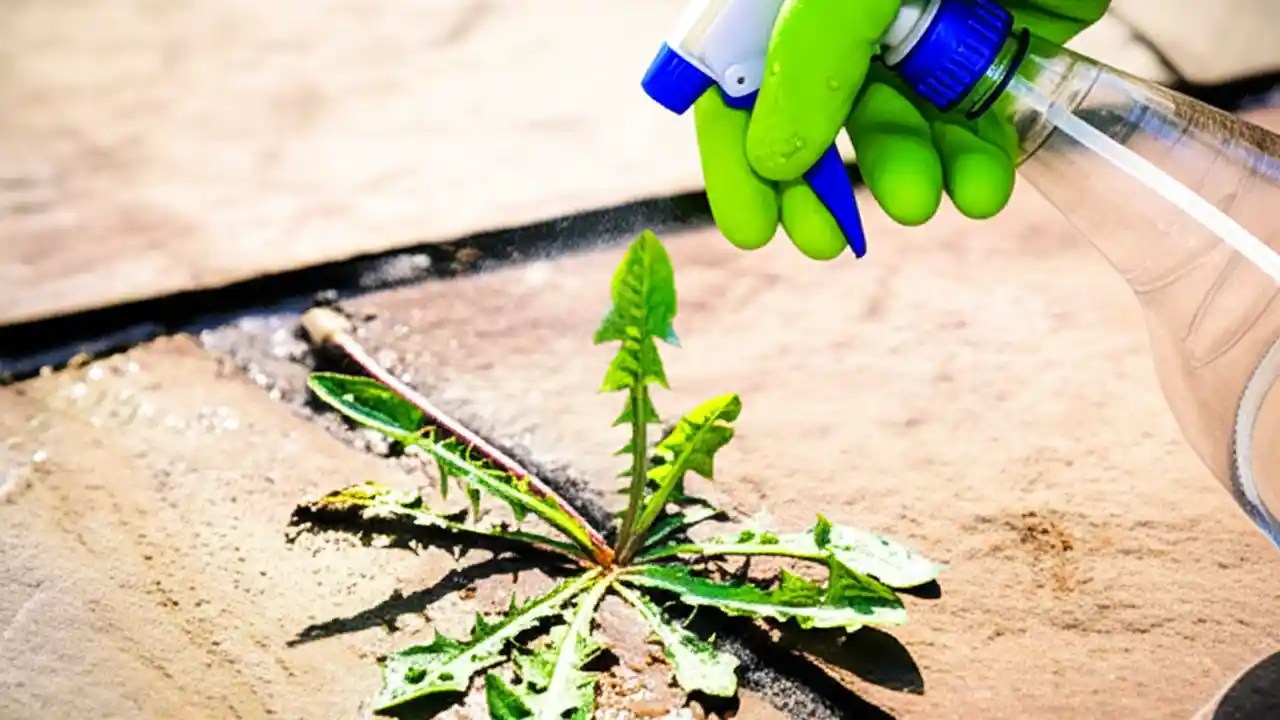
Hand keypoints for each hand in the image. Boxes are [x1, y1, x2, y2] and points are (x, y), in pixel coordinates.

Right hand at [694, 0, 1110, 258]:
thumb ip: (810, 56)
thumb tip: (772, 156)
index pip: (737, 75)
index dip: (736, 153)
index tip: (753, 228)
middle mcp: (851, 15)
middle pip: (816, 113)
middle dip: (824, 183)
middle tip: (826, 239)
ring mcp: (925, 28)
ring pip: (902, 125)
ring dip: (909, 175)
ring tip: (919, 204)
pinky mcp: (996, 45)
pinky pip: (976, 118)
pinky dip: (978, 161)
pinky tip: (980, 189)